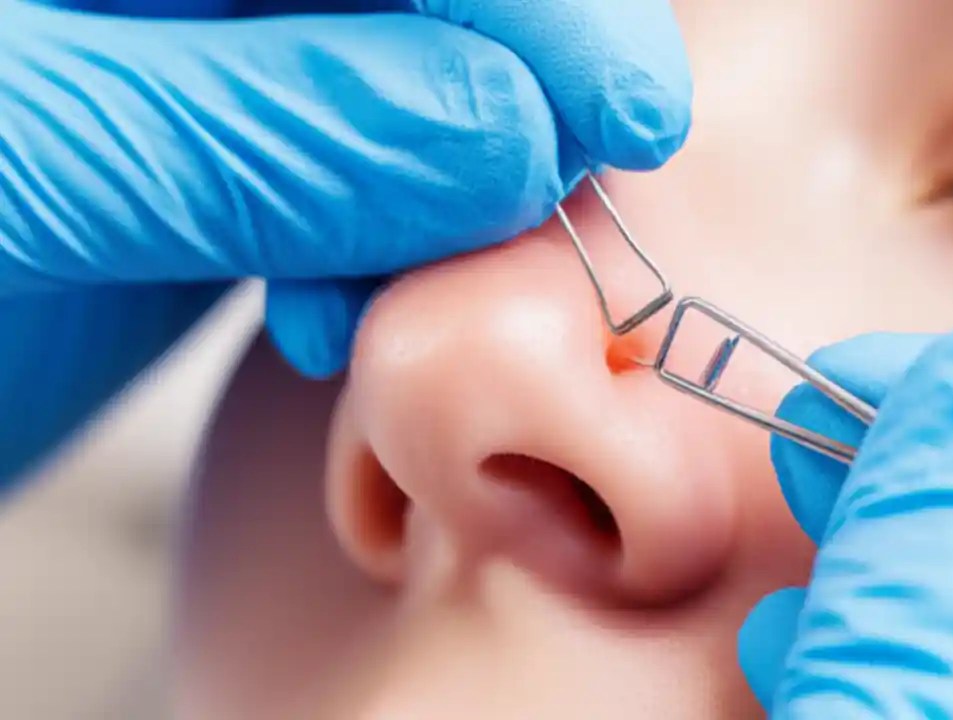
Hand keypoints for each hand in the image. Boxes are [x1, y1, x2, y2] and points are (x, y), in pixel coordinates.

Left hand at [0, 0, 690, 483]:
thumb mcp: (29, 166)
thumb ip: (275, 131)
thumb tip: (515, 129)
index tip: (628, 99)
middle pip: (409, 6)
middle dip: (509, 94)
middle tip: (574, 198)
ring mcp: (192, 79)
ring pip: (399, 101)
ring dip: (452, 199)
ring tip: (427, 290)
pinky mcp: (201, 174)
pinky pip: (351, 193)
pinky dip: (387, 258)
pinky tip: (346, 315)